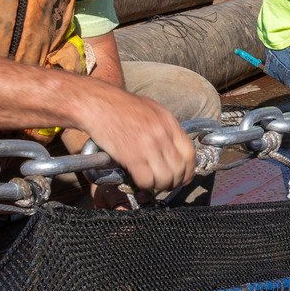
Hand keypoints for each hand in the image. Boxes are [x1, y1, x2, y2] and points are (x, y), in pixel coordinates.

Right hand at [75, 82, 195, 192]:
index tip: (183, 177)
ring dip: (160, 186)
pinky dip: (145, 185)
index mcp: (170, 123)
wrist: (98, 104)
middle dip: (174, 182)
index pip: (190, 154)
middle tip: (166, 185)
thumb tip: (173, 146)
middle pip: (179, 169)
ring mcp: (148, 146)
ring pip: (165, 178)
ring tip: (152, 184)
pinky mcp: (132, 157)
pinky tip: (139, 182)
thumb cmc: (122, 107)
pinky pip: (146, 180)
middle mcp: (163, 135)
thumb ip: (166, 128)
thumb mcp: (153, 110)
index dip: (188, 171)